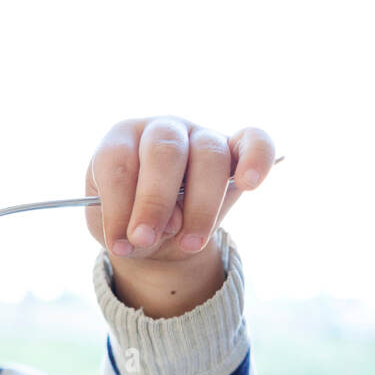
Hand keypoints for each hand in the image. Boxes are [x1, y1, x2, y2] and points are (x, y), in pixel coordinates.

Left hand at [84, 116, 275, 261]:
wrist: (159, 234)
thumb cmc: (130, 223)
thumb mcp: (119, 230)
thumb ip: (129, 226)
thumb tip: (162, 228)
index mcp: (120, 140)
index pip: (116, 161)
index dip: (117, 204)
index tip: (120, 244)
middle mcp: (161, 129)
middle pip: (163, 152)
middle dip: (154, 201)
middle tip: (145, 239)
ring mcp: (199, 134)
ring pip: (208, 155)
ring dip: (200, 205)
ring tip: (189, 244)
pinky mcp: (235, 148)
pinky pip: (254, 142)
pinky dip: (257, 158)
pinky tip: (251, 183)